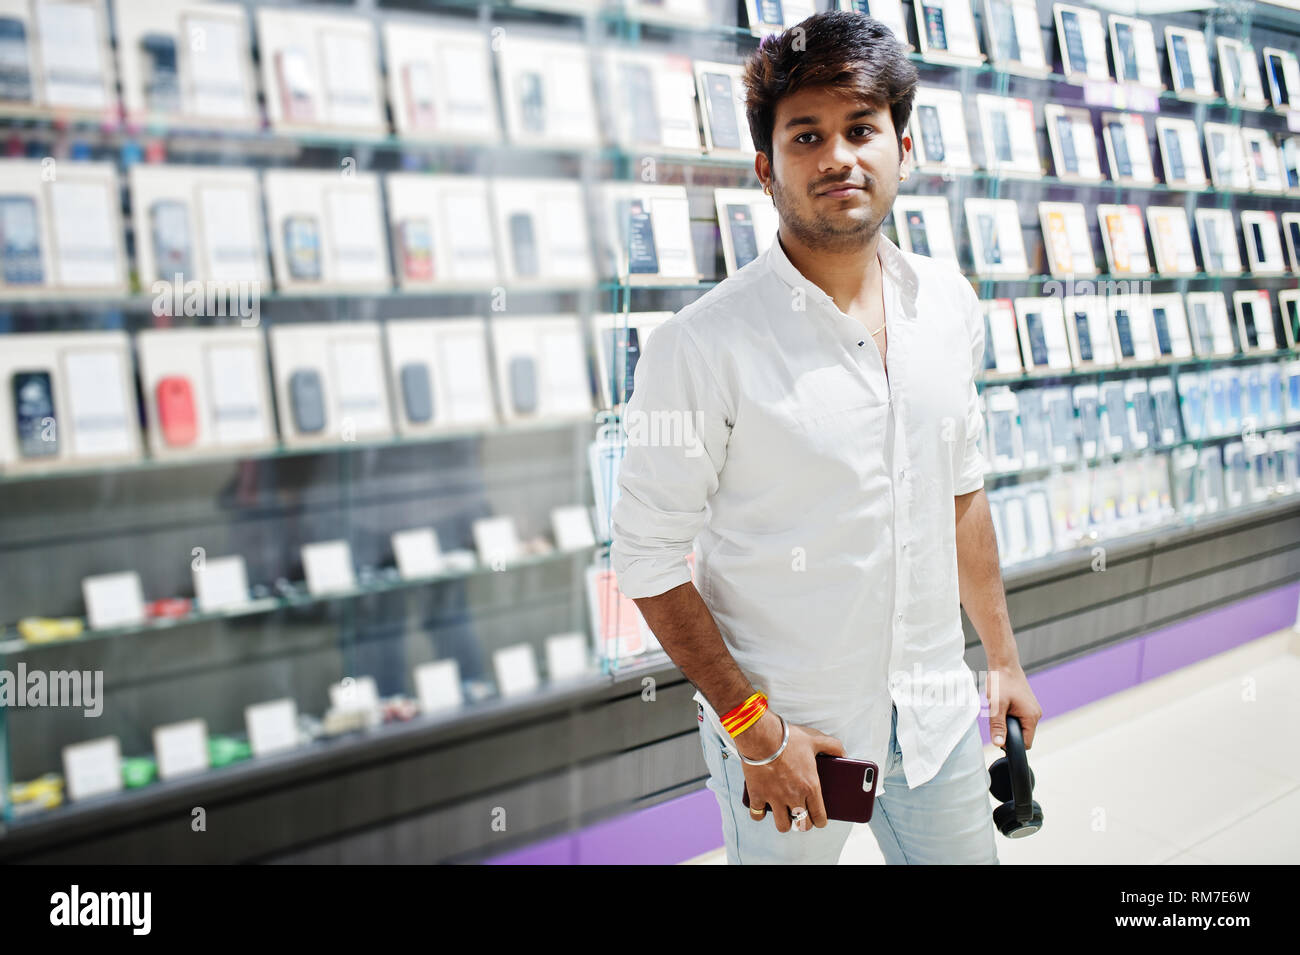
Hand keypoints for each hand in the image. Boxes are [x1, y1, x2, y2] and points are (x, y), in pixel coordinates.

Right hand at [736, 710, 844, 832]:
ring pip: (782, 825)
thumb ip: (833, 747)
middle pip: (803, 824)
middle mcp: (794, 796)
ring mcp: (775, 798)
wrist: (761, 736)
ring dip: (784, 822)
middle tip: (801, 814)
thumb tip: (844, 754)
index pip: (820, 816)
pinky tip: (762, 807)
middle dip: (803, 822)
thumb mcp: (815, 739)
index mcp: (810, 787)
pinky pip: (758, 814)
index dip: (820, 821)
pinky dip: (760, 813)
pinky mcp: (758, 795)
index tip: (818, 819)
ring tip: (783, 814)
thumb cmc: (788, 738)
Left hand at [986, 662, 1042, 749]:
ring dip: (1007, 722)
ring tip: (998, 709)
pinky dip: (1009, 715)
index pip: (1026, 743)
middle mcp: (1035, 714)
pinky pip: (1018, 717)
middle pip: (1022, 735)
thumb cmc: (1001, 682)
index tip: (999, 735)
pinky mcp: (1026, 705)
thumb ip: (998, 726)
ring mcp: (1032, 709)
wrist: (1003, 664)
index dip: (1012, 744)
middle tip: (996, 718)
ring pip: (1019, 726)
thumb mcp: (996, 706)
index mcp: (1032, 717)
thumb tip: (999, 744)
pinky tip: (1001, 705)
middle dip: (1008, 731)